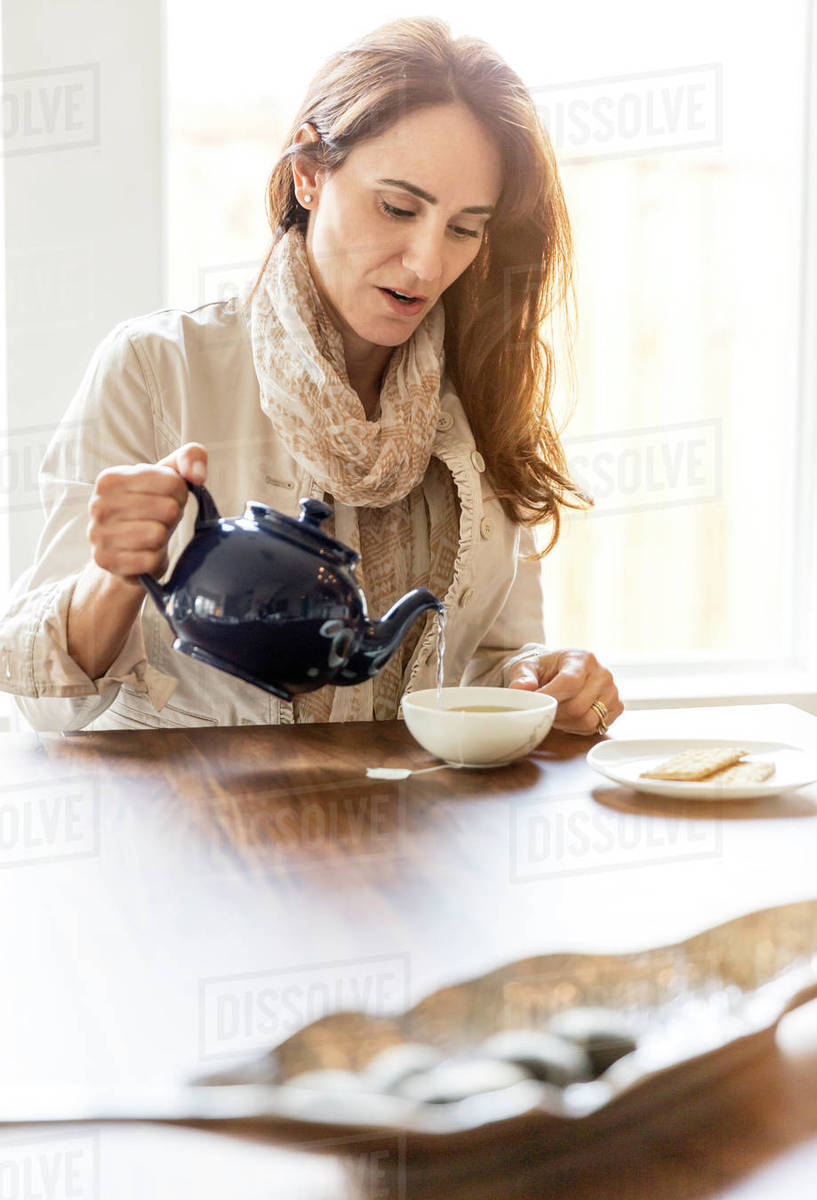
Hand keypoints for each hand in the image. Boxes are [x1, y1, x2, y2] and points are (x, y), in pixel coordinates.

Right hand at [87, 442, 207, 585]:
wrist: (125, 550)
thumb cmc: (150, 507)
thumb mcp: (169, 476)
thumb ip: (190, 457)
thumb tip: (198, 475)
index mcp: (110, 478)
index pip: (172, 481)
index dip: (180, 493)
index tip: (167, 498)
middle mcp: (98, 505)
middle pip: (168, 509)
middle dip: (172, 517)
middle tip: (160, 520)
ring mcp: (98, 535)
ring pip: (157, 535)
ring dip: (162, 538)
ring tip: (150, 535)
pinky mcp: (106, 562)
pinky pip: (149, 560)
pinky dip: (154, 559)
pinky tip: (143, 553)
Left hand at [507, 648, 622, 735]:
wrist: (561, 672)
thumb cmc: (545, 670)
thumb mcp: (528, 667)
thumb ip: (522, 677)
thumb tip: (519, 688)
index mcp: (582, 659)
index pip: (570, 682)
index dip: (551, 697)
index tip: (536, 703)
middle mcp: (602, 673)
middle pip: (578, 707)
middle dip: (556, 714)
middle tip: (545, 710)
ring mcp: (612, 691)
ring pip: (587, 721)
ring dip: (566, 723)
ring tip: (556, 713)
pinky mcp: (617, 707)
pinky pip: (596, 727)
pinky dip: (579, 728)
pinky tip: (570, 717)